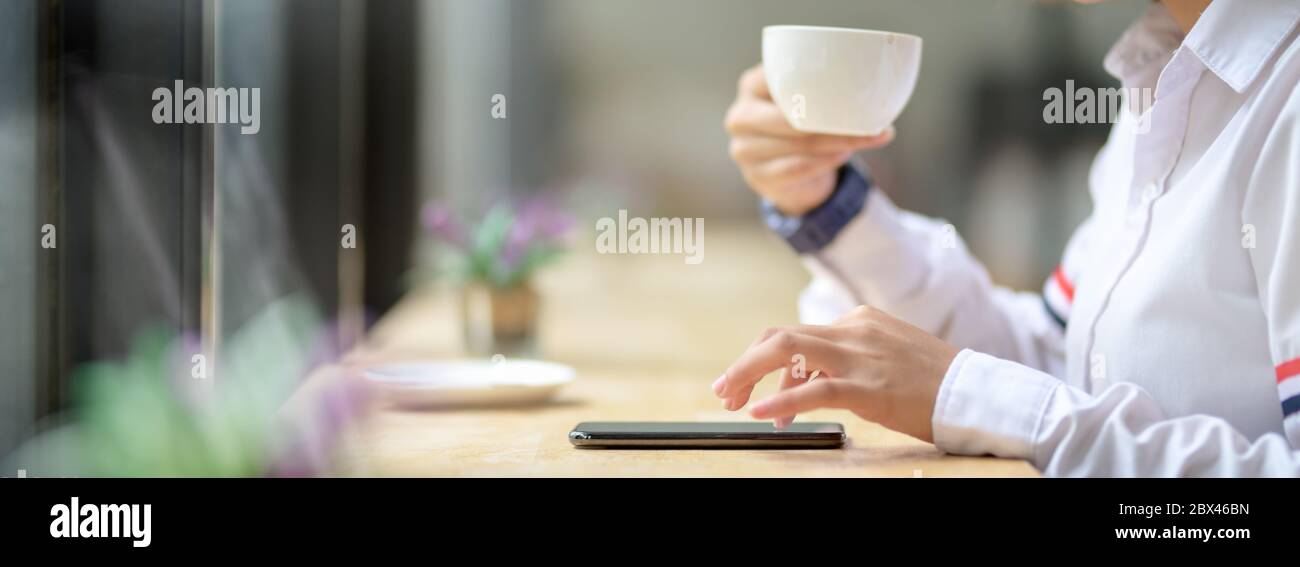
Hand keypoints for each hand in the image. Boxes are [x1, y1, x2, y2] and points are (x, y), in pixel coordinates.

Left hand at [711, 305, 959, 442]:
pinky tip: (762, 413)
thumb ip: (841, 366)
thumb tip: (797, 388)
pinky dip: (782, 401)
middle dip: (744, 364)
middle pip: (779, 337)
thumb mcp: (883, 362)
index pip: (795, 335)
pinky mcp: (869, 386)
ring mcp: (860, 356)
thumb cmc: (932, 383)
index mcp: (858, 321)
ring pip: (786, 351)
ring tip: (731, 400)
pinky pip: (814, 390)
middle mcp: (854, 330)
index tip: (749, 387)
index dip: (762, 361)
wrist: (977, 392)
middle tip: (724, 391)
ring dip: (748, 375)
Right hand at [724, 64, 894, 216]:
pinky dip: (825, 162)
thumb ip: (821, 88)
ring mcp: (744, 149)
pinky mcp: (756, 176)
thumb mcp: (804, 101)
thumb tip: (878, 84)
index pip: (783, 79)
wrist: (786, 174)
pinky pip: (797, 167)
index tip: (856, 88)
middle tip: (869, 122)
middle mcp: (740, 116)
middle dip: (833, 121)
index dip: (820, 85)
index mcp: (751, 86)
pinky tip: (842, 155)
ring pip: (799, 144)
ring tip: (865, 139)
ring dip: (838, 142)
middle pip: (791, 117)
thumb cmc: (799, 126)